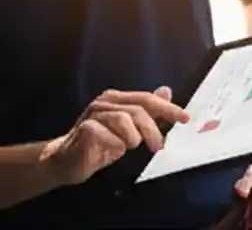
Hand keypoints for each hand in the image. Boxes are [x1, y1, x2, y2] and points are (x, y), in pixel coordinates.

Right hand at [48, 86, 189, 185]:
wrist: (66, 161)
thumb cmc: (99, 144)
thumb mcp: (128, 129)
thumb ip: (146, 111)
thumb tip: (166, 91)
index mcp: (116, 99)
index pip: (147, 99)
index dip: (167, 108)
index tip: (185, 118)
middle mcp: (105, 102)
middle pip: (138, 110)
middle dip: (153, 129)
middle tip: (158, 146)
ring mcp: (93, 114)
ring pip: (124, 120)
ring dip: (132, 138)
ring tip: (129, 147)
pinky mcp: (85, 129)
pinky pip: (108, 135)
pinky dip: (116, 145)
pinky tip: (112, 150)